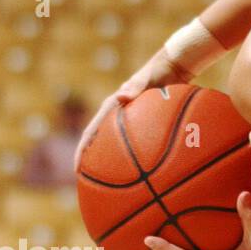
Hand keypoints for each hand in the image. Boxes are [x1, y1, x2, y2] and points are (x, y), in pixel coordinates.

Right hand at [75, 48, 194, 171]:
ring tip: (108, 183)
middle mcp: (115, 113)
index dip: (82, 151)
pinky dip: (129, 155)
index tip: (76, 169)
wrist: (173, 66)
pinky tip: (138, 172)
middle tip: (87, 183)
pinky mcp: (138, 120)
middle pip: (97, 141)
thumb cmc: (160, 72)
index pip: (90, 132)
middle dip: (90, 161)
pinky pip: (130, 142)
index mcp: (111, 106)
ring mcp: (126, 118)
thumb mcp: (148, 79)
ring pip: (113, 144)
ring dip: (108, 161)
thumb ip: (136, 87)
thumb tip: (121, 96)